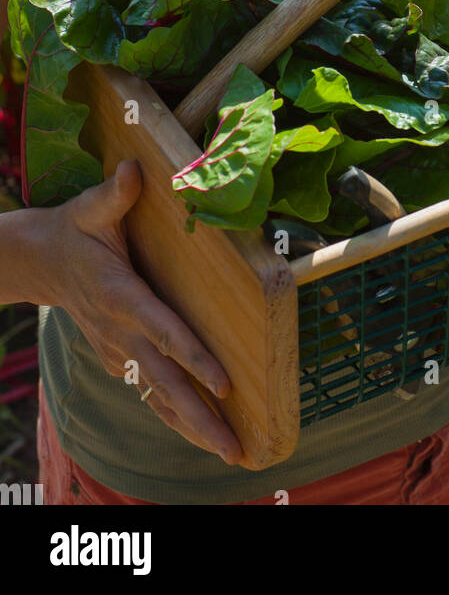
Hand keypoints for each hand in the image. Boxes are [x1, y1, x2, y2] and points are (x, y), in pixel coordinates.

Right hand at [42, 159, 243, 464]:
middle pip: (165, 382)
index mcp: (121, 296)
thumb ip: (115, 194)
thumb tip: (133, 171)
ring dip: (193, 428)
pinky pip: (149, 393)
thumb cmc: (74, 229)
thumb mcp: (90, 208)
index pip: (164, 331)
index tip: (224, 383)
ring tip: (230, 452)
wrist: (38, 261)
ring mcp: (118, 351)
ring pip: (158, 397)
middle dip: (201, 416)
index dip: (194, 358)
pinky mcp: (118, 358)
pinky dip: (175, 417)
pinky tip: (202, 437)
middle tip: (235, 447)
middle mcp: (120, 333)